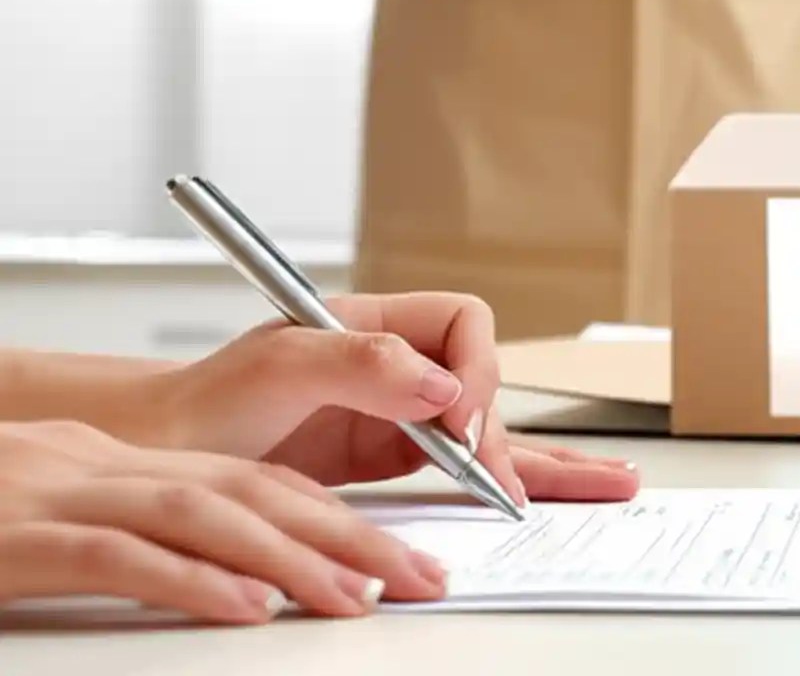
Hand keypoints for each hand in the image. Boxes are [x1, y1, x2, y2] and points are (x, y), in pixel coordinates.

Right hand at [0, 421, 445, 624]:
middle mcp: (94, 465)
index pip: (247, 481)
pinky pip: (116, 557)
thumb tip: (233, 584)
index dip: (329, 518)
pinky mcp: (11, 539)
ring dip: (291, 558)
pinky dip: (190, 582)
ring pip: (200, 514)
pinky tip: (248, 611)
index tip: (393, 555)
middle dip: (343, 535)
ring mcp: (50, 496)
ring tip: (361, 597)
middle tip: (418, 577)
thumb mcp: (54, 518)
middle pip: (248, 490)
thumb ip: (136, 537)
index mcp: (114, 461)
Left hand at [148, 292, 638, 501]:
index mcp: (377, 323)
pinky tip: (546, 494)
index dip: (474, 373)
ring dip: (545, 459)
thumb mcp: (276, 368)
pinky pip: (465, 468)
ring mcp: (400, 414)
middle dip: (519, 428)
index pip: (462, 326)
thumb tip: (441, 385)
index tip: (456, 427)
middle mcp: (397, 365)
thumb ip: (359, 362)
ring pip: (490, 429)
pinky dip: (509, 482)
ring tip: (610, 483)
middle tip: (548, 483)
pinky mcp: (395, 456)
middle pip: (488, 381)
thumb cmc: (206, 402)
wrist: (169, 455)